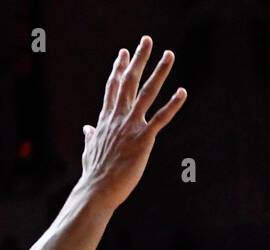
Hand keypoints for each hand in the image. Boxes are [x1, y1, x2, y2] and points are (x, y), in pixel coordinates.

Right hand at [77, 36, 186, 210]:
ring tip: (169, 54)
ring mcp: (130, 126)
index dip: (119, 68)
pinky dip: (173, 105)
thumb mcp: (89, 149)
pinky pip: (161, 118)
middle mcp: (118, 117)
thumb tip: (86, 129)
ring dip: (159, 72)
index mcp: (106, 119)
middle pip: (128, 81)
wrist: (97, 189)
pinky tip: (183, 92)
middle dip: (138, 59)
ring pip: (146, 93)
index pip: (113, 87)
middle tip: (147, 40)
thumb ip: (90, 136)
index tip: (123, 52)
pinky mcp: (143, 140)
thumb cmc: (94, 173)